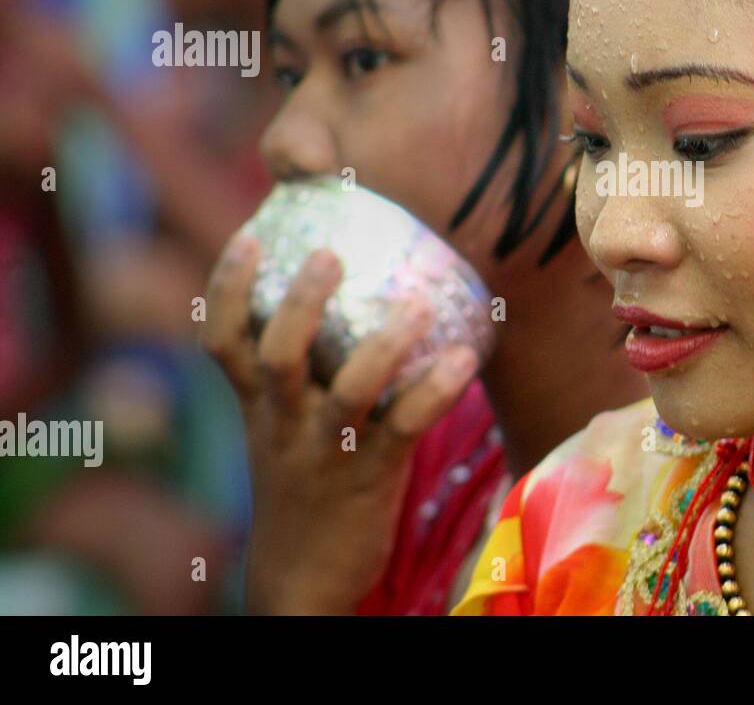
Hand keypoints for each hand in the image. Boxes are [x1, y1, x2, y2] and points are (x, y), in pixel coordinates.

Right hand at [200, 232, 478, 613]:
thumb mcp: (284, 430)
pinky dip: (436, 388)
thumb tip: (347, 303)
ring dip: (383, 344)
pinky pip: (406, 426)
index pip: (223, 342)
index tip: (248, 237)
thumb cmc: (306, 485)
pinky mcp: (372, 476)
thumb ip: (301, 377)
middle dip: (298, 302)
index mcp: (258, 407)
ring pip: (347, 391)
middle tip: (329, 253)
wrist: (302, 579)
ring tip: (417, 303)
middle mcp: (284, 424)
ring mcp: (327, 451)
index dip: (229, 289)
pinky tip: (467, 355)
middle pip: (277, 355)